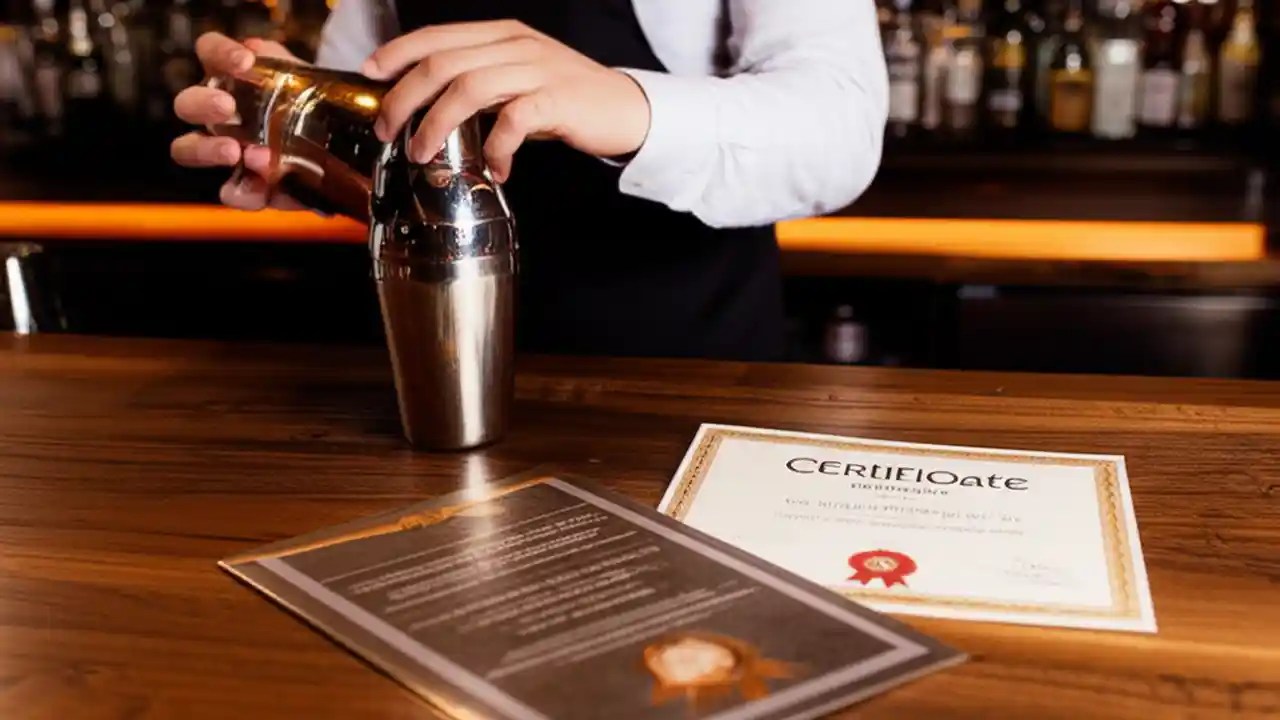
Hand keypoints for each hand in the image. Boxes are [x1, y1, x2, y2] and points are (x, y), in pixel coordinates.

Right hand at [170, 33, 304, 209]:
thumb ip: (288, 70)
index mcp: (233, 79)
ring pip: (187, 148)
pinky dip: (242, 192)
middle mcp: (221, 113)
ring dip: (207, 148)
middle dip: (205, 104)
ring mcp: (225, 151)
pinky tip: (260, 188)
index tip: (245, 63)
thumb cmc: (318, 111)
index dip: (220, 54)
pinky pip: (229, 191)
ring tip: (234, 151)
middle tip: (228, 107)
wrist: (346, 153)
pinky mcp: (245, 185)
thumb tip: (265, 52)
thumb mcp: (310, 86)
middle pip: (187, 103)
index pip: (209, 53)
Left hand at [361, 20, 650, 180]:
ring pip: (468, 89)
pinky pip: (512, 122)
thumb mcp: (519, 78)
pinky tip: (494, 169)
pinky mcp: (556, 100)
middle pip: (442, 63)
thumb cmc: (566, 99)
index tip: (371, 74)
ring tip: (422, 152)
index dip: (398, 52)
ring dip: (436, 124)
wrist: (626, 108)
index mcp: (502, 35)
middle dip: (405, 98)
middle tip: (387, 130)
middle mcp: (515, 46)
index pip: (438, 35)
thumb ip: (480, 81)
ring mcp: (536, 70)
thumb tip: (429, 106)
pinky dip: (495, 148)